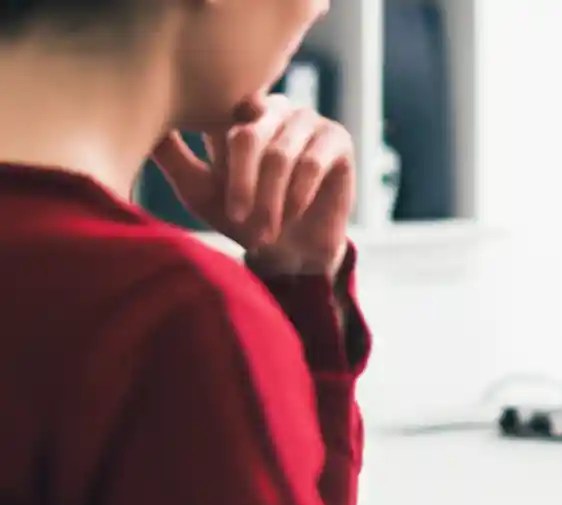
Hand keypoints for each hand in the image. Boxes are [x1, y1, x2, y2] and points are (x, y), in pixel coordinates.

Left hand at [151, 94, 355, 280]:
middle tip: (236, 219)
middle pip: (247, 133)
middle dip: (241, 184)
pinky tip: (292, 216)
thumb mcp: (198, 189)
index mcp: (233, 113)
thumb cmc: (242, 217)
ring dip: (270, 198)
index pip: (215, 117)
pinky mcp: (336, 138)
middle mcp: (269, 108)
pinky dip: (297, 194)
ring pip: (279, 153)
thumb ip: (172, 156)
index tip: (216, 195)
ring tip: (264, 230)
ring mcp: (304, 119)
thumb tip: (136, 121)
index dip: (212, 159)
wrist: (291, 251)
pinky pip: (312, 162)